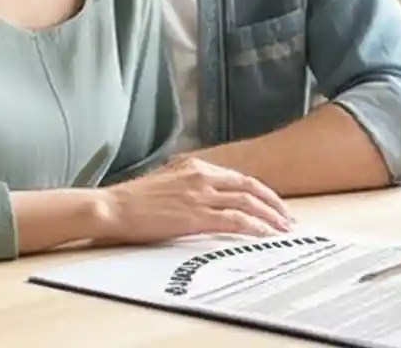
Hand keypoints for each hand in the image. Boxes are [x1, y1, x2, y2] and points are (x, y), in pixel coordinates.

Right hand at [101, 157, 296, 243]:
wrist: (113, 207)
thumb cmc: (133, 201)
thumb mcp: (166, 182)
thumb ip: (190, 185)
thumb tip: (207, 198)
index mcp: (195, 165)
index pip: (238, 178)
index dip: (261, 192)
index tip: (273, 206)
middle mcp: (202, 175)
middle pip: (250, 187)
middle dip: (273, 204)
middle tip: (288, 219)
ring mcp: (199, 194)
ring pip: (247, 203)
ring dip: (269, 217)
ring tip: (283, 230)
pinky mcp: (195, 215)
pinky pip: (234, 220)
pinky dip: (254, 227)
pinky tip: (264, 235)